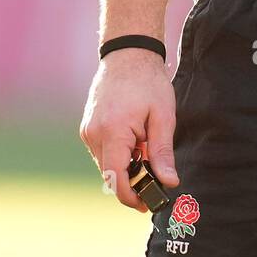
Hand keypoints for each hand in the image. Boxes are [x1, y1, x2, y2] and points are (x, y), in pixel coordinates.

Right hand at [79, 47, 180, 211]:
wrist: (128, 52)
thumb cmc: (148, 81)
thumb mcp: (163, 116)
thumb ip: (162, 152)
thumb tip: (168, 182)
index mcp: (113, 132)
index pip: (116, 180)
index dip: (132, 197)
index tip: (148, 204)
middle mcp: (94, 134)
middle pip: (110, 175)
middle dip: (132, 181)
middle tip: (156, 176)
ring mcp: (87, 130)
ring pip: (105, 164)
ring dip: (126, 165)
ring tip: (147, 148)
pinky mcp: (87, 127)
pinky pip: (102, 151)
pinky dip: (118, 153)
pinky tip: (135, 139)